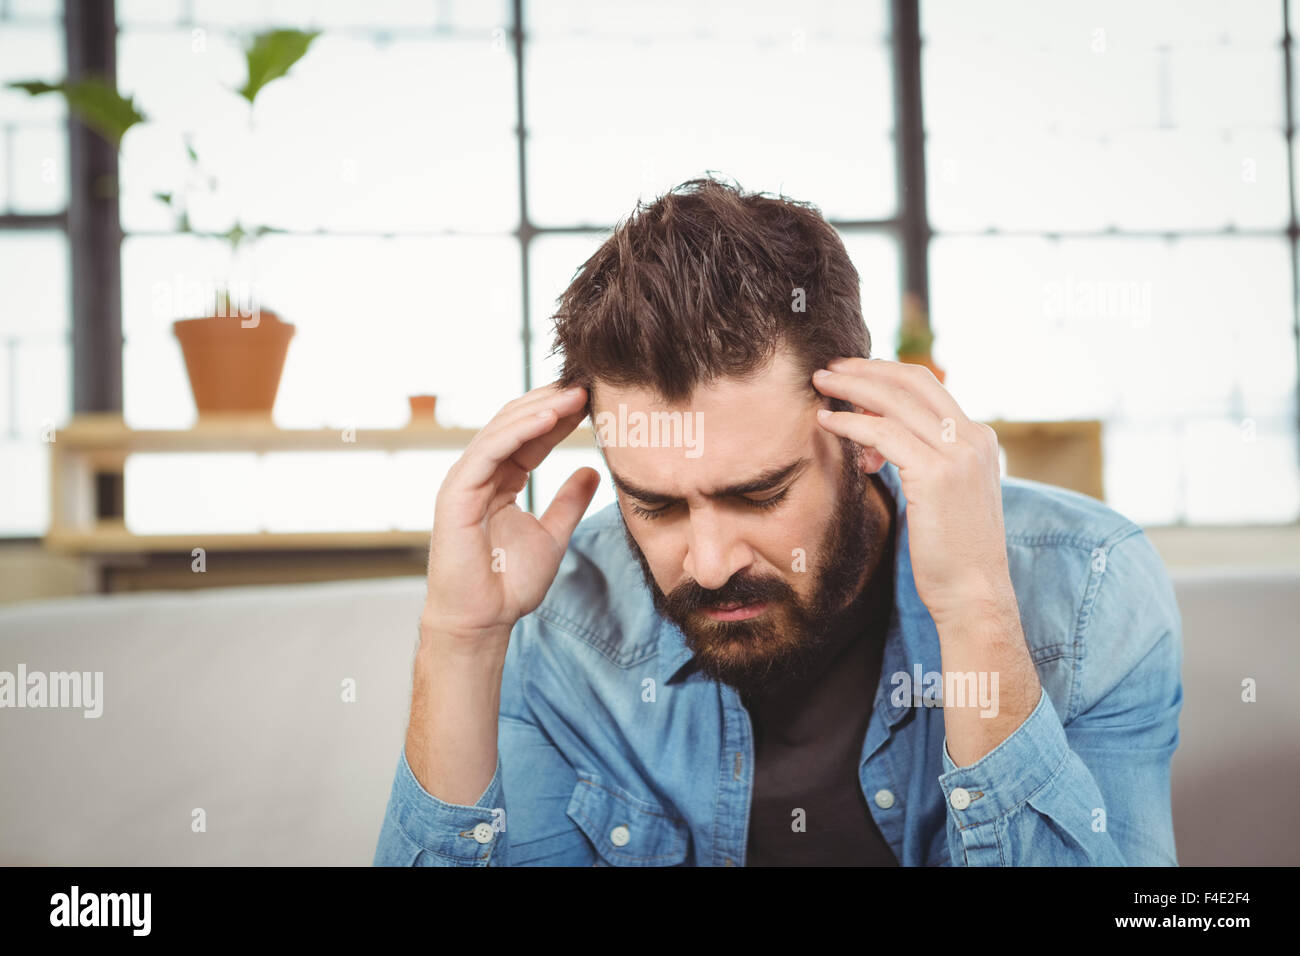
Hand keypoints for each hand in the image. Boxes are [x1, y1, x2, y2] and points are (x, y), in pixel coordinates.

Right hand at [422, 382, 599, 642]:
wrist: (483, 620)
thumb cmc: (508, 585)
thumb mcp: (553, 536)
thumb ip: (568, 502)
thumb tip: (590, 470)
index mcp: (498, 480)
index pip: (530, 436)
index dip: (561, 417)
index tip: (595, 401)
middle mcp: (479, 474)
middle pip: (515, 423)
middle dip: (552, 402)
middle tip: (589, 384)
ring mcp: (465, 480)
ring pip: (502, 429)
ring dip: (541, 408)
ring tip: (576, 394)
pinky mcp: (457, 491)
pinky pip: (490, 450)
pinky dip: (520, 430)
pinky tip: (551, 417)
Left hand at [812, 357, 1013, 626]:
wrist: (974, 593)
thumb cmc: (950, 553)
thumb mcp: (942, 494)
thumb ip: (922, 460)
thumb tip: (878, 441)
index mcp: (978, 438)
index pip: (928, 386)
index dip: (885, 373)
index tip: (851, 372)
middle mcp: (973, 438)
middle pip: (912, 382)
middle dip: (866, 369)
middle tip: (828, 369)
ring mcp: (959, 453)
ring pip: (896, 401)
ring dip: (852, 387)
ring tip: (820, 386)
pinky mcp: (937, 474)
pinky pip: (883, 433)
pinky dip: (851, 422)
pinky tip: (826, 422)